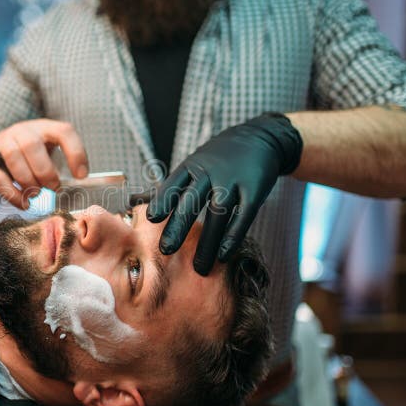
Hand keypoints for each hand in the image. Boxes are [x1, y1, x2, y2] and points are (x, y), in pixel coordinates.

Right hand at [0, 119, 88, 209]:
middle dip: (45, 172)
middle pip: (32, 145)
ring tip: (36, 194)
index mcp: (45, 127)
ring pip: (13, 157)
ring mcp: (3, 142)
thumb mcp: (48, 153)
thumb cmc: (32, 157)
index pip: (63, 131)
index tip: (81, 176)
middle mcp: (23, 131)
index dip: (75, 153)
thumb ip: (63, 164)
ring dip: (28, 181)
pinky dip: (13, 195)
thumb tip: (80, 183)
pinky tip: (24, 203)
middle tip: (53, 188)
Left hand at [146, 113, 302, 274]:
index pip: (174, 184)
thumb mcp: (198, 162)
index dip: (163, 201)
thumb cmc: (220, 159)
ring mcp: (233, 180)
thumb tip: (146, 209)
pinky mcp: (254, 190)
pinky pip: (242, 217)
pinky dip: (233, 237)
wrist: (260, 138)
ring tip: (199, 267)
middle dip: (178, 226)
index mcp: (193, 166)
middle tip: (166, 250)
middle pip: (192, 201)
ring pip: (218, 214)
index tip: (151, 219)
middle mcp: (211, 172)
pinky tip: (224, 255)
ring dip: (208, 243)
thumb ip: (179, 184)